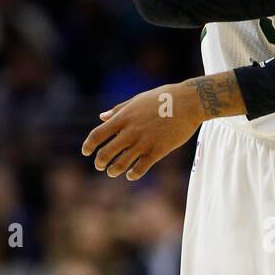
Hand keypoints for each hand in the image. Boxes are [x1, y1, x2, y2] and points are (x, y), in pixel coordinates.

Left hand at [81, 83, 200, 179]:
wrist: (189, 103)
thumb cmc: (163, 98)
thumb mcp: (137, 100)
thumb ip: (118, 110)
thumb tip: (102, 117)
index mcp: (124, 117)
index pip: (97, 135)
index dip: (88, 145)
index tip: (86, 152)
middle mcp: (130, 131)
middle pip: (106, 153)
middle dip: (100, 162)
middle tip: (100, 166)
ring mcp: (144, 142)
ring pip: (121, 164)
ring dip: (114, 170)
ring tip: (112, 172)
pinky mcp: (158, 151)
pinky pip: (140, 168)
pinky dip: (132, 174)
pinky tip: (131, 175)